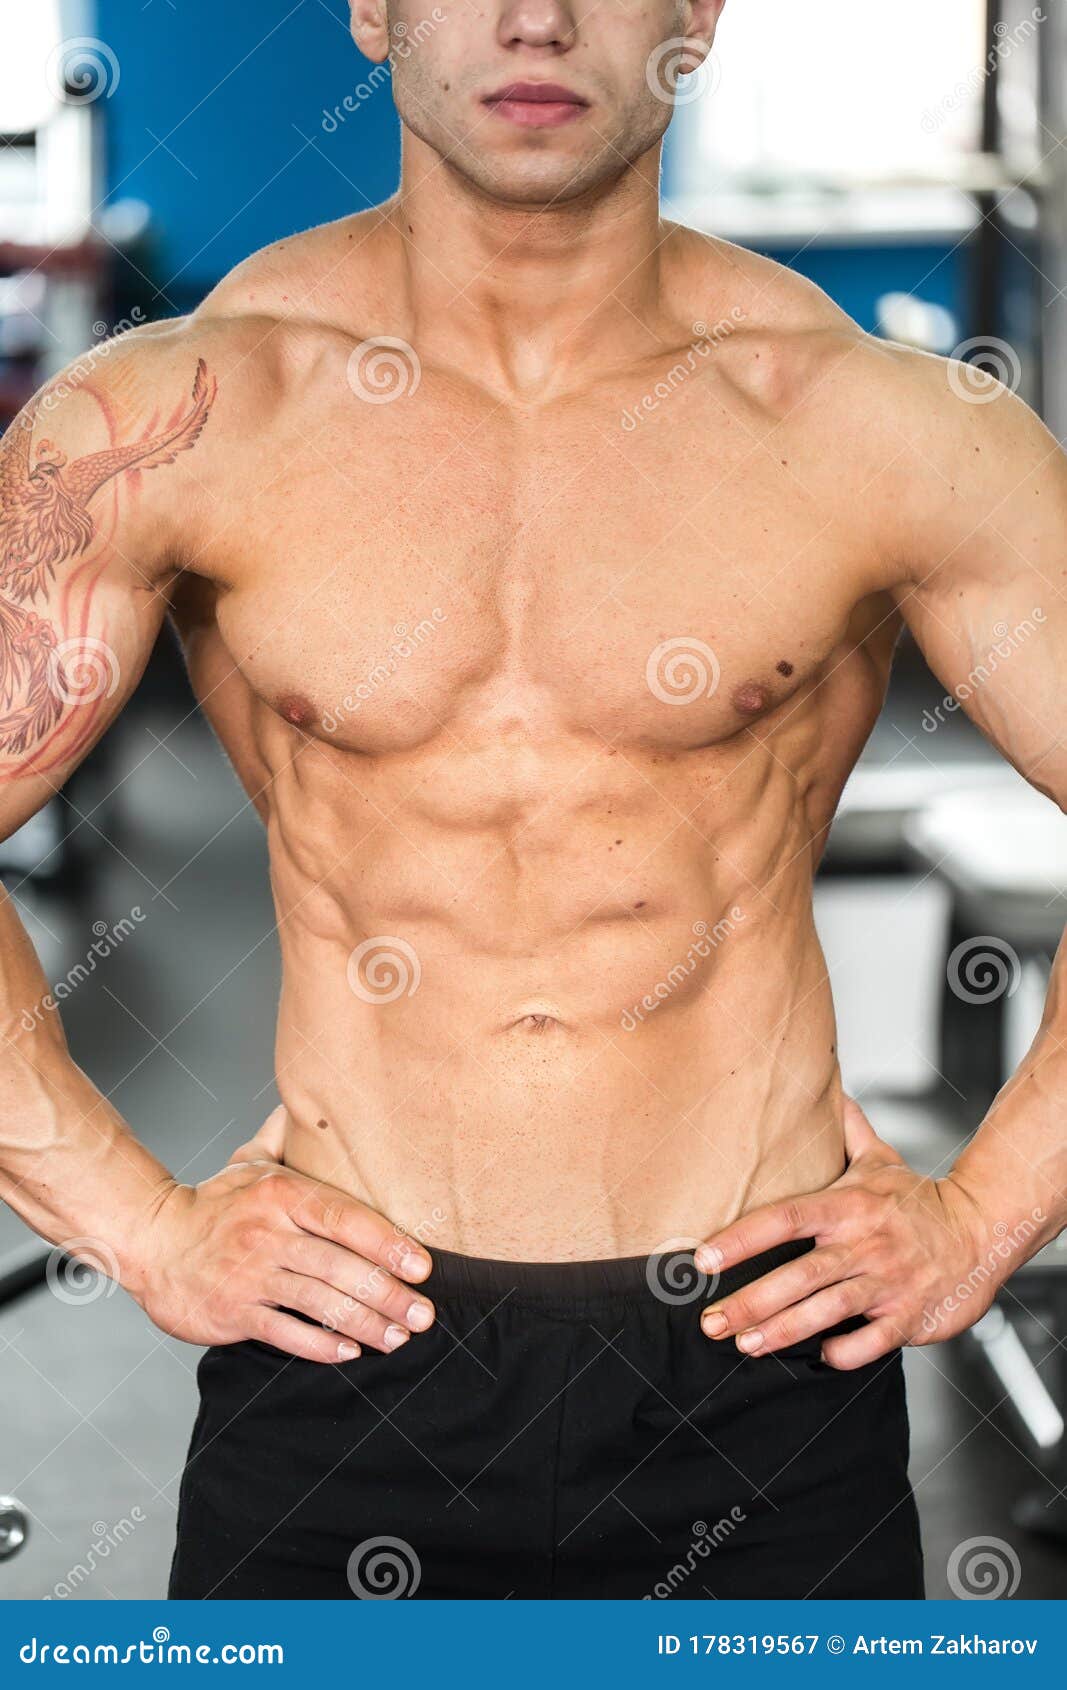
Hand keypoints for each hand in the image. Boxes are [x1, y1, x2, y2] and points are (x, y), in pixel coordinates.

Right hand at [127, 1107, 435, 1360]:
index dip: (387, 1243)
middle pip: (339, 1267)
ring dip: (365, 1324)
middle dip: (388, 1294)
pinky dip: (321, 1346)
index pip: (344, 1218)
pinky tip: (350, 1352)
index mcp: (281, 1195)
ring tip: (398, 1337)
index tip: (422, 1266)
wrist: (152, 1241)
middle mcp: (267, 1233)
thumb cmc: (214, 1205)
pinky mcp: (233, 1312)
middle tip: (423, 1314)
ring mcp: (249, 1274)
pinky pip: (286, 1333)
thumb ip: (286, 1136)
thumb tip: (311, 1097)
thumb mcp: (250, 1163)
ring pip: (319, 1303)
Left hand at [694, 1097, 996, 1369]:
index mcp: (848, 1206)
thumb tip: (827, 1089)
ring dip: (783, 1331)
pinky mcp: (910, 1317)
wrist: (984, 1231)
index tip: (704, 1258)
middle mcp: (864, 1244)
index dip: (742, 1239)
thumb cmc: (922, 1202)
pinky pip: (872, 1342)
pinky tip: (822, 1357)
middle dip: (751, 1301)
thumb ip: (847, 1130)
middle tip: (711, 1322)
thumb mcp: (881, 1160)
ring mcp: (887, 1282)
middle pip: (799, 1275)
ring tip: (746, 1344)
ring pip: (828, 1311)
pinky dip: (845, 1351)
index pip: (785, 1218)